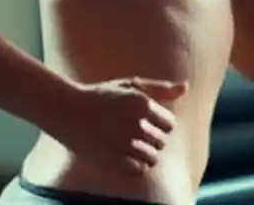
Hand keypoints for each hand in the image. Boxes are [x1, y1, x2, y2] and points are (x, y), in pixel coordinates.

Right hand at [48, 77, 186, 174]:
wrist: (66, 110)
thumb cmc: (102, 95)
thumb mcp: (131, 85)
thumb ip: (161, 89)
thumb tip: (186, 88)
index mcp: (142, 104)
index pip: (170, 124)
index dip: (161, 124)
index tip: (148, 123)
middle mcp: (135, 124)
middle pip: (162, 141)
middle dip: (153, 139)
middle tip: (135, 134)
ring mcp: (123, 143)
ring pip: (153, 157)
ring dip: (147, 154)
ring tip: (132, 146)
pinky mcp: (111, 159)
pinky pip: (138, 169)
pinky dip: (136, 165)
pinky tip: (126, 156)